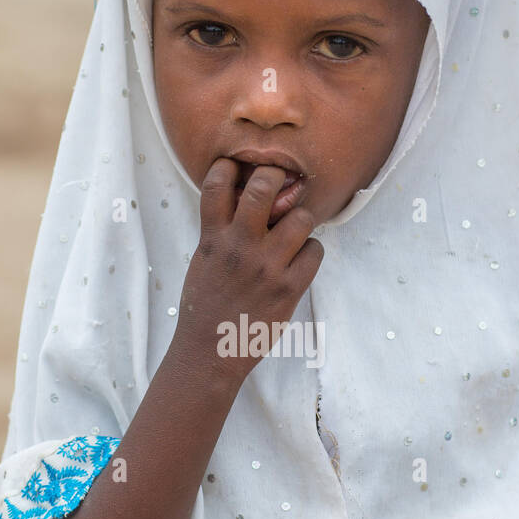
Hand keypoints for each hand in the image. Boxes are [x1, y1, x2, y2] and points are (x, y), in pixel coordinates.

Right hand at [173, 158, 323, 385]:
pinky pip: (314, 251)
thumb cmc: (205, 306)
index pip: (217, 183)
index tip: (238, 167)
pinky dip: (310, 251)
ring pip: (301, 217)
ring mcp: (267, 266)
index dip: (229, 166)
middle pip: (264, 186)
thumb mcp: (204, 261)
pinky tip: (299, 260)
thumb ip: (222, 231)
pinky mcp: (289, 287)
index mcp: (213, 238)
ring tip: (293, 231)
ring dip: (300, 219)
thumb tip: (245, 199)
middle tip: (280, 184)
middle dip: (276, 176)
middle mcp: (240, 246)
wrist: (209, 352)